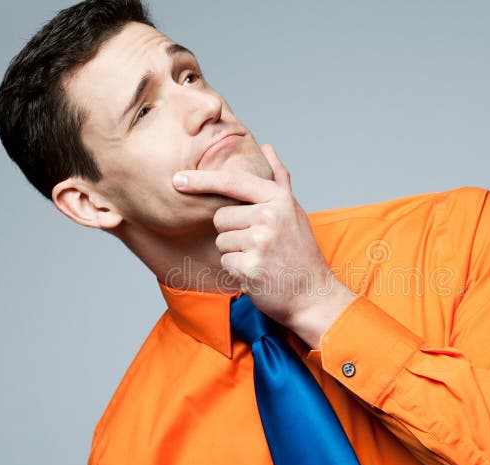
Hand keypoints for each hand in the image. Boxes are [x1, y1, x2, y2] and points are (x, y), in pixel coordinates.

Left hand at [171, 144, 356, 345]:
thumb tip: (267, 147)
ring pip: (221, 241)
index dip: (201, 180)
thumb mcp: (293, 210)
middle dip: (231, 231)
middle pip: (220, 217)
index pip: (231, 182)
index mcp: (278, 199)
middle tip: (258, 243)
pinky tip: (257, 272)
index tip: (177, 179)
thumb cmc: (300, 250)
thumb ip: (278, 178)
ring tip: (260, 258)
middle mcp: (269, 217)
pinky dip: (236, 269)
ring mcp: (260, 242)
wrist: (313, 293)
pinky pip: (225, 261)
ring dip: (234, 252)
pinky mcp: (249, 267)